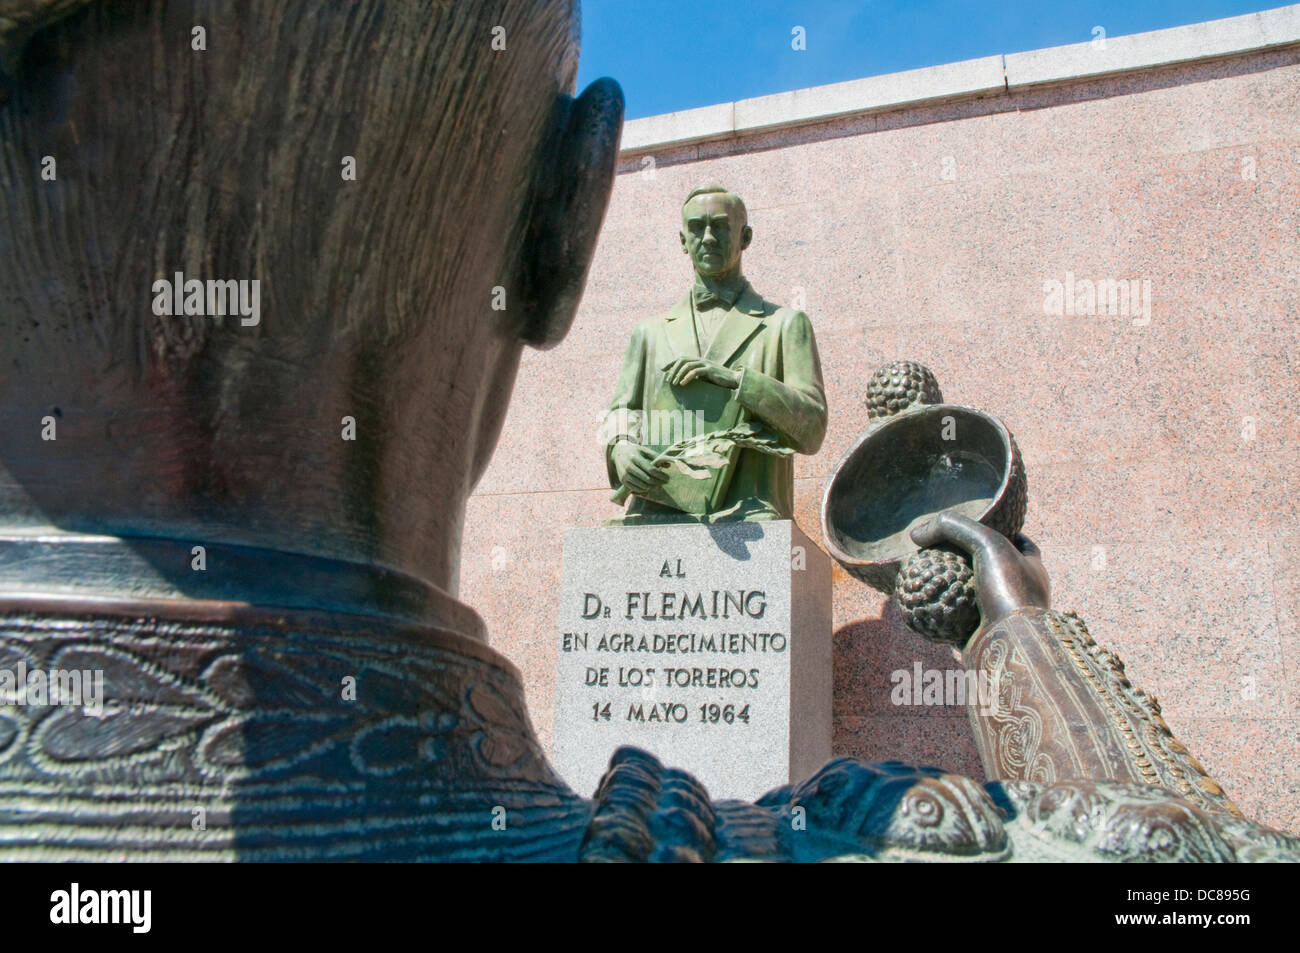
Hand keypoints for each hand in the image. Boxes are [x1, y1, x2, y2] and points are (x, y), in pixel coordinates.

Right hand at [612, 441, 667, 494]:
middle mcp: (629, 467)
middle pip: (647, 479)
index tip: (667, 477)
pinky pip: (635, 489)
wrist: (618, 454)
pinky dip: (644, 490)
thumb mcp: (644, 451)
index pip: (651, 469)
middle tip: (665, 482)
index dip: (660, 475)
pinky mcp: (622, 481)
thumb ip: (656, 457)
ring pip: (642, 486)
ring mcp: (625, 475)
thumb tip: (669, 465)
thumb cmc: (634, 452)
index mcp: (635, 458)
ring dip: (652, 487)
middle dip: (658, 482)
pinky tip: (650, 487)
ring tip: (659, 485)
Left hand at [661, 357, 739, 388]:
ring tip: (674, 383)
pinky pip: (695, 372)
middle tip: (668, 380)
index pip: (682, 358)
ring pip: (687, 365)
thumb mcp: (704, 377)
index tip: (663, 370)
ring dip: (678, 374)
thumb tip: (682, 380)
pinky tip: (682, 384)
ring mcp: (706, 364)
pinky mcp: (710, 370)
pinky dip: (687, 377)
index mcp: (699, 361)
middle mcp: (701, 360)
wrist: (733, 379)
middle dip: (673, 369)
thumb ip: (695, 376)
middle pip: (682, 360)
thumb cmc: (718, 380)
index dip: (671, 363)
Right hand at [910, 511, 1049, 626]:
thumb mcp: (986, 541)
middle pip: (993, 569)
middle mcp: (1020, 593)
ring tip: (927, 578)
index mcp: (1031, 570)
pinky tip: (922, 604)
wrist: (1011, 644)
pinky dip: (942, 613)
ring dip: (952, 589)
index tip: (978, 527)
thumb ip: (953, 526)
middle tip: (942, 551)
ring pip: (973, 596)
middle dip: (970, 560)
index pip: (1021, 543)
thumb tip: (916, 534)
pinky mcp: (982, 635)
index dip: (1003, 531)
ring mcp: (1002, 616)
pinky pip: (957, 621)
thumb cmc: (1010, 590)